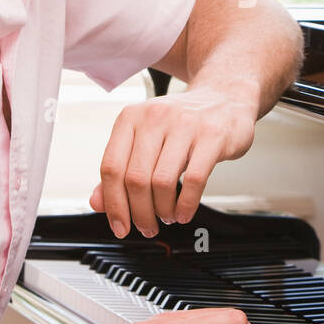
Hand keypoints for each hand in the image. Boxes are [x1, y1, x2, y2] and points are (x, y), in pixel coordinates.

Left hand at [89, 81, 258, 236]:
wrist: (225, 98)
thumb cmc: (182, 122)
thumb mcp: (146, 139)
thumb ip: (120, 170)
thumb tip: (98, 202)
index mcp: (131, 117)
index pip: (111, 167)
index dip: (113, 203)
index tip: (120, 225)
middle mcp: (155, 117)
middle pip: (135, 178)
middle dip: (140, 213)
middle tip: (147, 226)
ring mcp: (185, 125)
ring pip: (162, 182)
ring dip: (163, 210)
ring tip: (167, 216)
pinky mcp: (211, 136)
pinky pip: (194, 180)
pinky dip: (186, 205)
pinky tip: (184, 212)